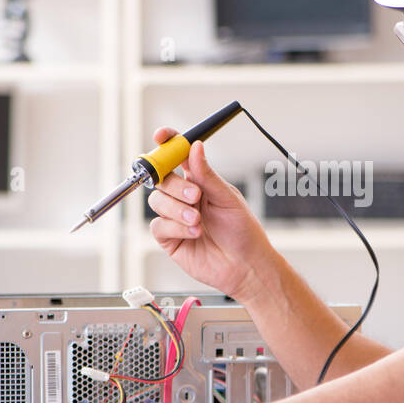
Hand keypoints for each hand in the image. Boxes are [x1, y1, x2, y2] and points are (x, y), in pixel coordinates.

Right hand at [146, 128, 276, 303]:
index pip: (177, 156)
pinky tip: (195, 232)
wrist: (245, 265)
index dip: (167, 144)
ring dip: (177, 209)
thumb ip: (206, 174)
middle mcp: (184, 196)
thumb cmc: (243, 231)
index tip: (161, 137)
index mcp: (199, 181)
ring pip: (157, 201)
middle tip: (196, 196)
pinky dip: (176, 227)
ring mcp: (174, 216)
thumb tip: (195, 147)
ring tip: (198, 220)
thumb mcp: (227, 197)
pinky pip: (158, 225)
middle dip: (176, 186)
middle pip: (162, 178)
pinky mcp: (169, 238)